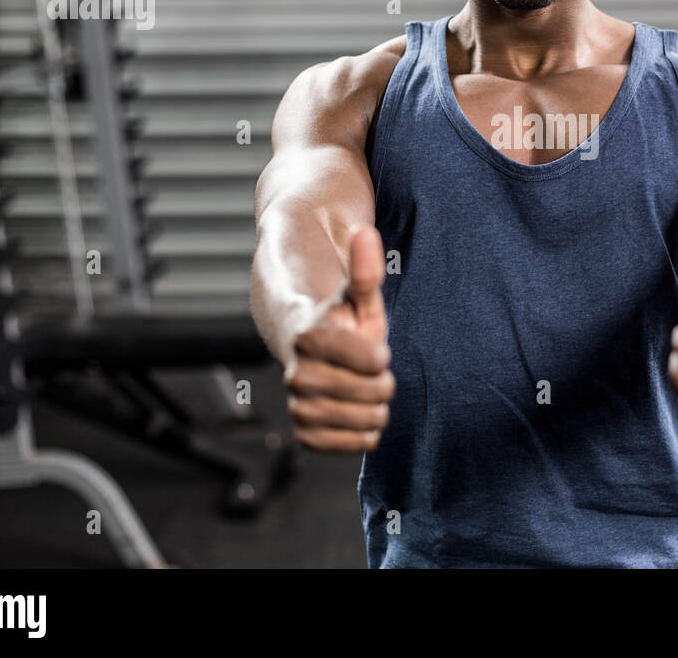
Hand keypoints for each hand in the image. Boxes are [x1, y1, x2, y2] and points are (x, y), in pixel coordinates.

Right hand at [284, 226, 393, 451]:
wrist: (301, 339)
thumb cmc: (338, 312)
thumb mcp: (357, 291)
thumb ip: (365, 267)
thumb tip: (365, 231)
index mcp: (311, 333)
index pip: (369, 358)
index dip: (378, 355)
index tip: (374, 347)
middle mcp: (296, 370)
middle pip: (368, 392)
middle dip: (381, 383)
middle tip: (373, 372)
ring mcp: (296, 401)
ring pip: (357, 422)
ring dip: (373, 411)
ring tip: (368, 394)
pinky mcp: (300, 428)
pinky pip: (336, 446)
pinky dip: (356, 437)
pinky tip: (360, 417)